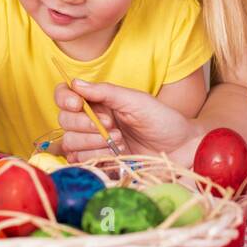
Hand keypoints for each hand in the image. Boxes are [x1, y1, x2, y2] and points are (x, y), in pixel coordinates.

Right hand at [54, 79, 200, 161]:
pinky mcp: (100, 163)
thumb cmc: (163, 120)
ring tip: (119, 141)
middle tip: (113, 125)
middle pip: (64, 121)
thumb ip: (105, 92)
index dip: (64, 98)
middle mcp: (92, 121)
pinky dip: (94, 157)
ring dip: (93, 142)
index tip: (77, 104)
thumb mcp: (136, 100)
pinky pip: (80, 162)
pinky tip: (114, 155)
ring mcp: (94, 144)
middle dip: (85, 124)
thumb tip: (75, 83)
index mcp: (98, 102)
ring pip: (69, 143)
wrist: (182, 148)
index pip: (65, 96)